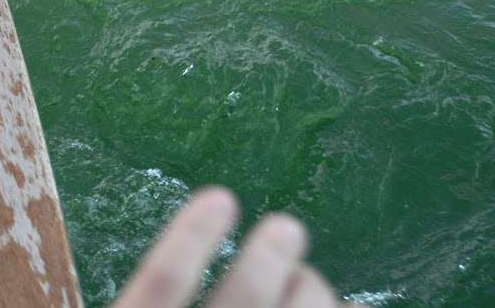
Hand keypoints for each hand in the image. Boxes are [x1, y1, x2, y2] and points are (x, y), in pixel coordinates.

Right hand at [110, 187, 368, 307]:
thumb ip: (151, 290)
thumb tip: (204, 215)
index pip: (160, 286)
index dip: (190, 240)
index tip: (220, 198)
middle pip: (243, 301)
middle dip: (268, 261)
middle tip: (287, 227)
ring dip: (311, 290)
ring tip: (307, 277)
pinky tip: (344, 305)